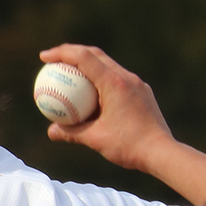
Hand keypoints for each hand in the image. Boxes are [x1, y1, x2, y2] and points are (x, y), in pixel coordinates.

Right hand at [36, 44, 175, 173]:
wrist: (161, 152)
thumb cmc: (128, 146)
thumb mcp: (95, 139)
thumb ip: (71, 133)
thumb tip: (51, 131)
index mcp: (113, 83)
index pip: (84, 57)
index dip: (61, 53)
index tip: (44, 57)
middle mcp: (126, 78)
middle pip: (96, 55)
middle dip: (73, 53)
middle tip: (54, 61)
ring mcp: (137, 84)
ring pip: (108, 66)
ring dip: (88, 66)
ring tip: (71, 75)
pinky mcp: (142, 92)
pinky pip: (118, 79)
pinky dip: (101, 80)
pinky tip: (93, 94)